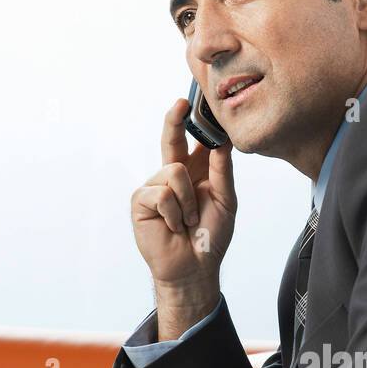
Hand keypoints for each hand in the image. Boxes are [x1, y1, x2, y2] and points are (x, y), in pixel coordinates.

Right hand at [130, 97, 235, 290]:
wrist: (194, 267)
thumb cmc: (211, 236)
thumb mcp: (226, 201)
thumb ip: (223, 172)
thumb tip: (221, 143)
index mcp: (196, 172)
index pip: (195, 140)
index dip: (197, 121)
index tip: (199, 100)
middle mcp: (173, 175)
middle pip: (171, 139)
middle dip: (174, 120)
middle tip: (181, 104)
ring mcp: (155, 186)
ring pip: (173, 172)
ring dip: (188, 201)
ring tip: (189, 221)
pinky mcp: (141, 201)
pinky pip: (161, 194)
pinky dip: (174, 213)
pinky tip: (175, 227)